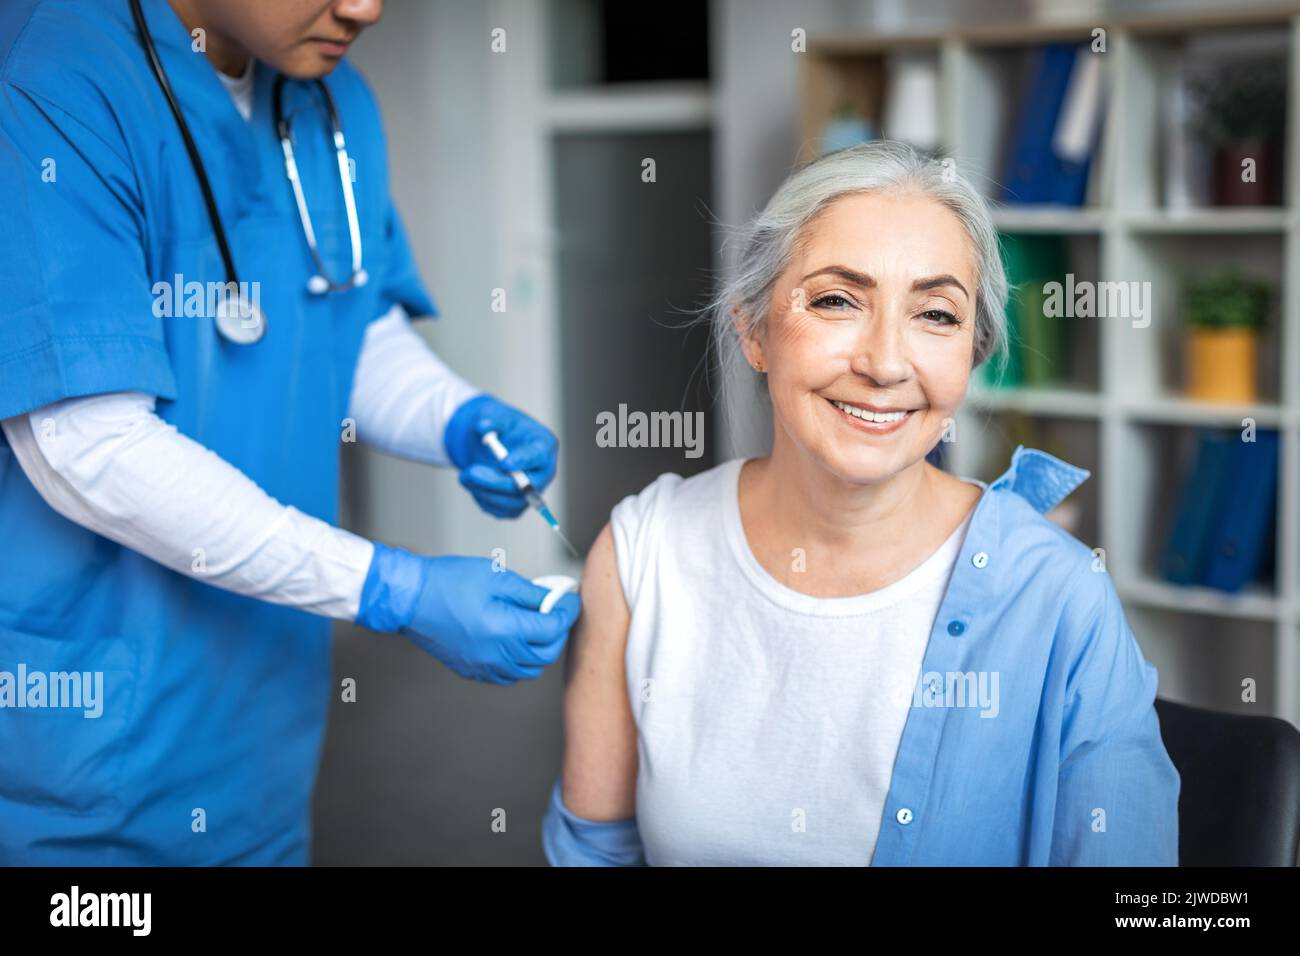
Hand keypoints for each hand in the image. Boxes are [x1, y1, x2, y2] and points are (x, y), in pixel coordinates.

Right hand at [355, 544, 578, 684]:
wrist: (409, 599)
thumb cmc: (447, 582)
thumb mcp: (496, 577)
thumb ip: (529, 592)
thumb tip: (552, 598)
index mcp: (504, 629)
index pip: (552, 629)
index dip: (566, 613)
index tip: (569, 600)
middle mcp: (496, 654)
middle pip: (545, 654)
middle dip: (557, 633)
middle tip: (557, 612)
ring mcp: (483, 666)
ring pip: (528, 670)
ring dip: (540, 650)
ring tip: (537, 626)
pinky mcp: (472, 670)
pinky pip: (507, 675)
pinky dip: (520, 663)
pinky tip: (516, 643)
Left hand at [444, 393, 558, 517]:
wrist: (491, 444)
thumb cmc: (499, 427)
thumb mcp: (494, 416)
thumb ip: (490, 420)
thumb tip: (482, 427)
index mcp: (543, 446)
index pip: (538, 456)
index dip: (523, 461)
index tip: (504, 463)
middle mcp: (543, 473)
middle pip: (527, 487)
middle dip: (497, 482)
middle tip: (471, 472)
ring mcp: (531, 492)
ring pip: (510, 502)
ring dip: (483, 490)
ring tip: (465, 474)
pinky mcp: (516, 506)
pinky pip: (499, 510)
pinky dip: (482, 497)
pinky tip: (473, 482)